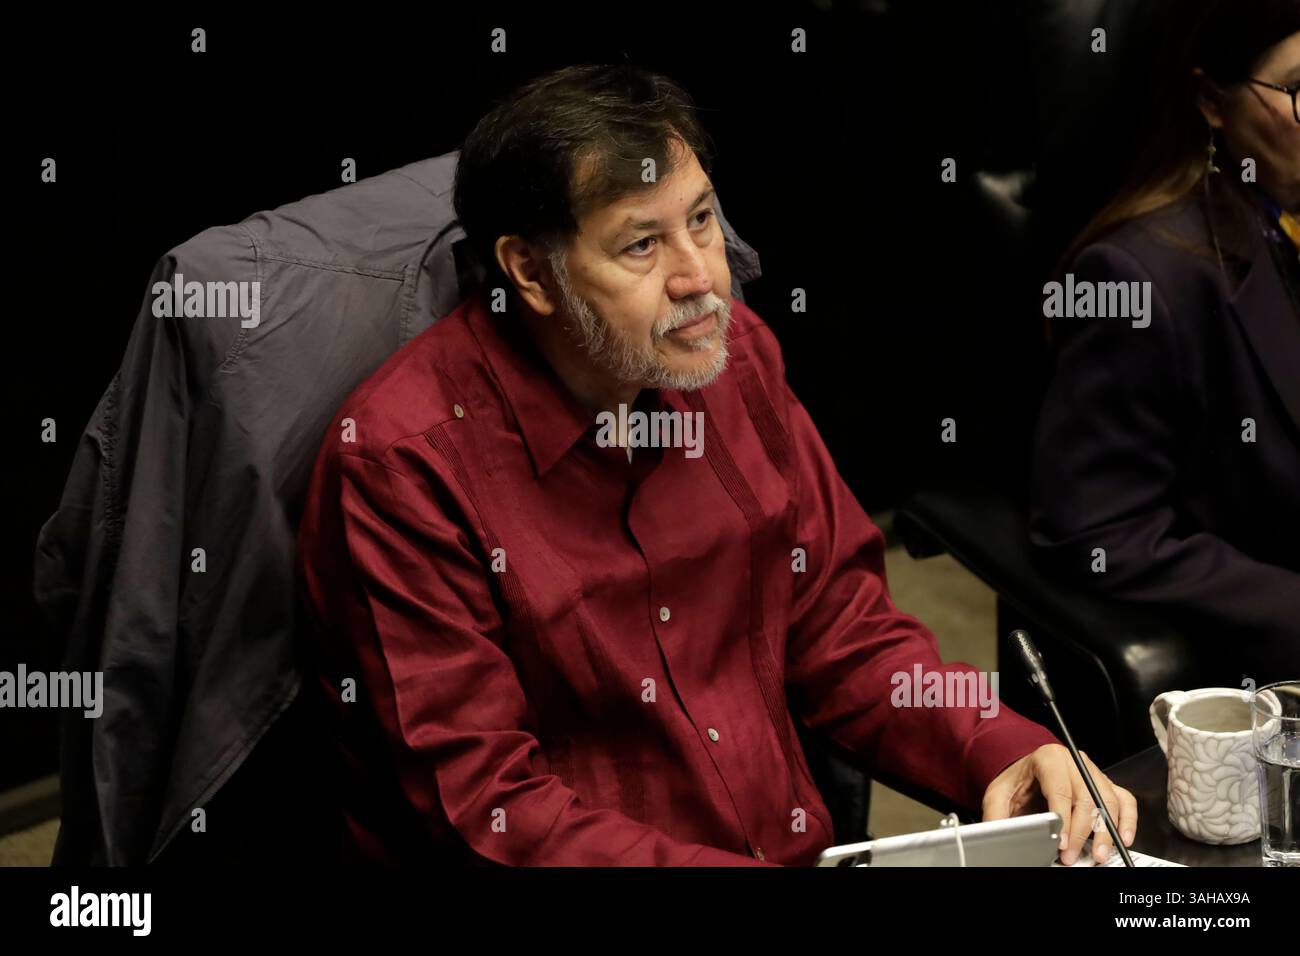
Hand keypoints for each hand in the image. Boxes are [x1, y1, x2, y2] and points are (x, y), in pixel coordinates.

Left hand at [981, 743, 1137, 864]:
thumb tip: (999, 834)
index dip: (1063, 819)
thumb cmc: (1017, 782)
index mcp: (1049, 758)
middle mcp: (1075, 762)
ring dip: (1106, 831)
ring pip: (1108, 801)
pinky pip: (1124, 800)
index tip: (1061, 842)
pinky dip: (1127, 820)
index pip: (1060, 790)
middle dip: (1082, 832)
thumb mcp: (998, 794)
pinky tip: (1123, 838)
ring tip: (1098, 854)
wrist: (1027, 773)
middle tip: (1072, 856)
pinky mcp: (1105, 784)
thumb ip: (997, 813)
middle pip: (1086, 798)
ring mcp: (1093, 772)